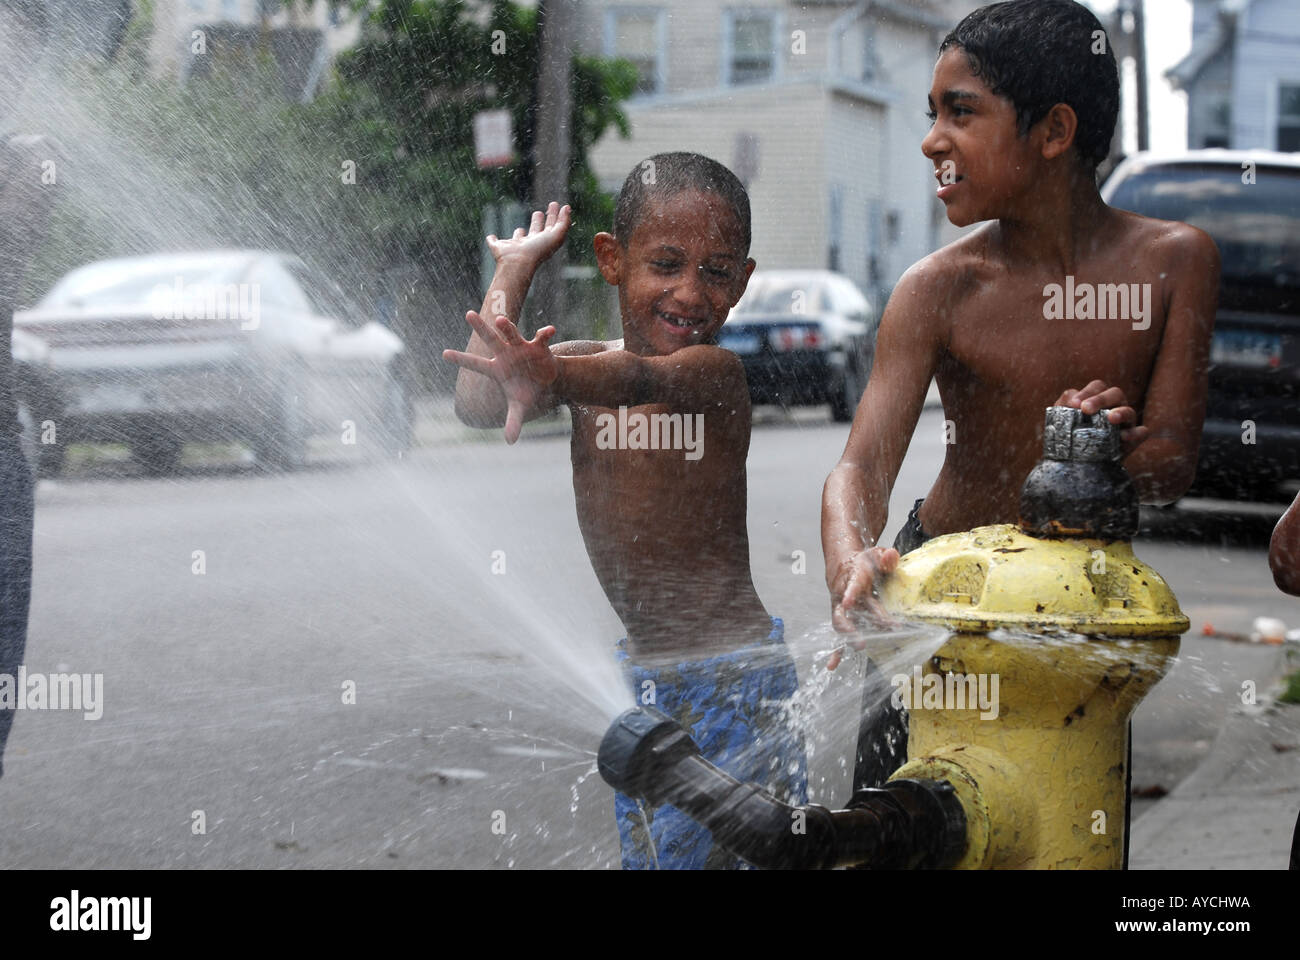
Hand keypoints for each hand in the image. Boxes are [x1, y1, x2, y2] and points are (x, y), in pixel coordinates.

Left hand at [443, 312, 558, 442]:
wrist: (548, 381)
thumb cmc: (528, 392)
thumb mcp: (520, 407)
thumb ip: (513, 421)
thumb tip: (510, 441)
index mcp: (497, 369)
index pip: (475, 364)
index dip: (461, 359)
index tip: (444, 354)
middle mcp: (506, 354)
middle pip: (490, 340)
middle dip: (480, 327)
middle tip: (468, 314)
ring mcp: (521, 348)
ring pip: (512, 334)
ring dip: (507, 327)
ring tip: (499, 320)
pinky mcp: (538, 346)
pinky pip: (542, 337)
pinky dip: (545, 333)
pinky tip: (550, 330)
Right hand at [488, 202, 570, 269]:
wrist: (517, 263)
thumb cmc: (537, 250)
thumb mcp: (557, 235)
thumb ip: (564, 223)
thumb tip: (568, 208)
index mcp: (542, 242)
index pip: (550, 227)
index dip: (554, 216)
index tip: (555, 204)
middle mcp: (529, 245)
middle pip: (535, 231)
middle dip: (538, 222)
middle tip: (540, 212)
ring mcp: (514, 247)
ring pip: (517, 239)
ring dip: (519, 234)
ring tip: (521, 228)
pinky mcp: (498, 248)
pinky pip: (494, 243)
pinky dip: (492, 240)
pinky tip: (491, 238)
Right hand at [826, 546, 899, 669]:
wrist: (843, 566)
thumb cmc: (864, 562)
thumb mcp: (876, 554)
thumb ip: (885, 557)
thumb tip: (892, 555)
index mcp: (855, 579)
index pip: (853, 586)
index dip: (850, 594)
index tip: (848, 603)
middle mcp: (845, 596)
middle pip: (845, 612)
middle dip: (851, 626)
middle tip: (863, 638)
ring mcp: (842, 610)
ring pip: (841, 625)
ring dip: (848, 637)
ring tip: (860, 647)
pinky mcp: (842, 619)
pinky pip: (838, 636)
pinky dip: (835, 651)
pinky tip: (832, 666)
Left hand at [1054, 380, 1149, 454]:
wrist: (1076, 462)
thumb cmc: (1070, 436)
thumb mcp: (1063, 421)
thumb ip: (1064, 408)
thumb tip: (1070, 400)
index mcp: (1098, 398)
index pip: (1097, 387)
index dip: (1086, 392)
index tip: (1074, 404)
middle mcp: (1115, 406)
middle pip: (1115, 393)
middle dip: (1101, 399)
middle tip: (1086, 409)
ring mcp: (1126, 422)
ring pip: (1129, 411)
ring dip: (1121, 412)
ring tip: (1111, 418)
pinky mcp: (1133, 439)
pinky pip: (1141, 432)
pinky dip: (1135, 433)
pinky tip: (1123, 437)